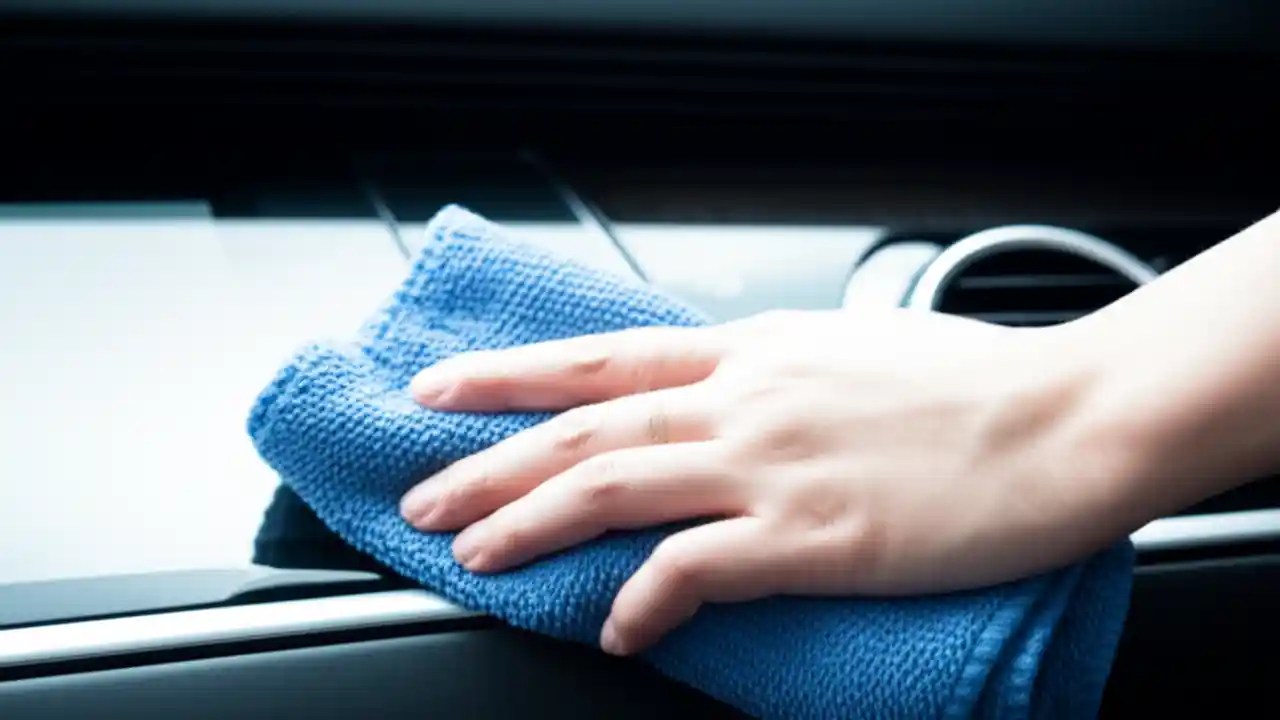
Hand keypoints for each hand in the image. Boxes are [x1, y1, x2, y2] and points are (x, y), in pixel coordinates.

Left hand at [399, 309, 1127, 656]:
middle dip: (489, 462)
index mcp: (753, 351)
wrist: (1064, 419)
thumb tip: (717, 386)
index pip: (600, 356)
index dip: (508, 374)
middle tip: (421, 495)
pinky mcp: (812, 537)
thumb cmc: (973, 383)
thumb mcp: (848, 347)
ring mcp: (771, 467)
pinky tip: (615, 629)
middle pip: (583, 427)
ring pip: (614, 487)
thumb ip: (770, 369)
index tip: (440, 388)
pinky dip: (643, 602)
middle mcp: (744, 400)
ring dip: (530, 523)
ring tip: (471, 554)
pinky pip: (695, 570)